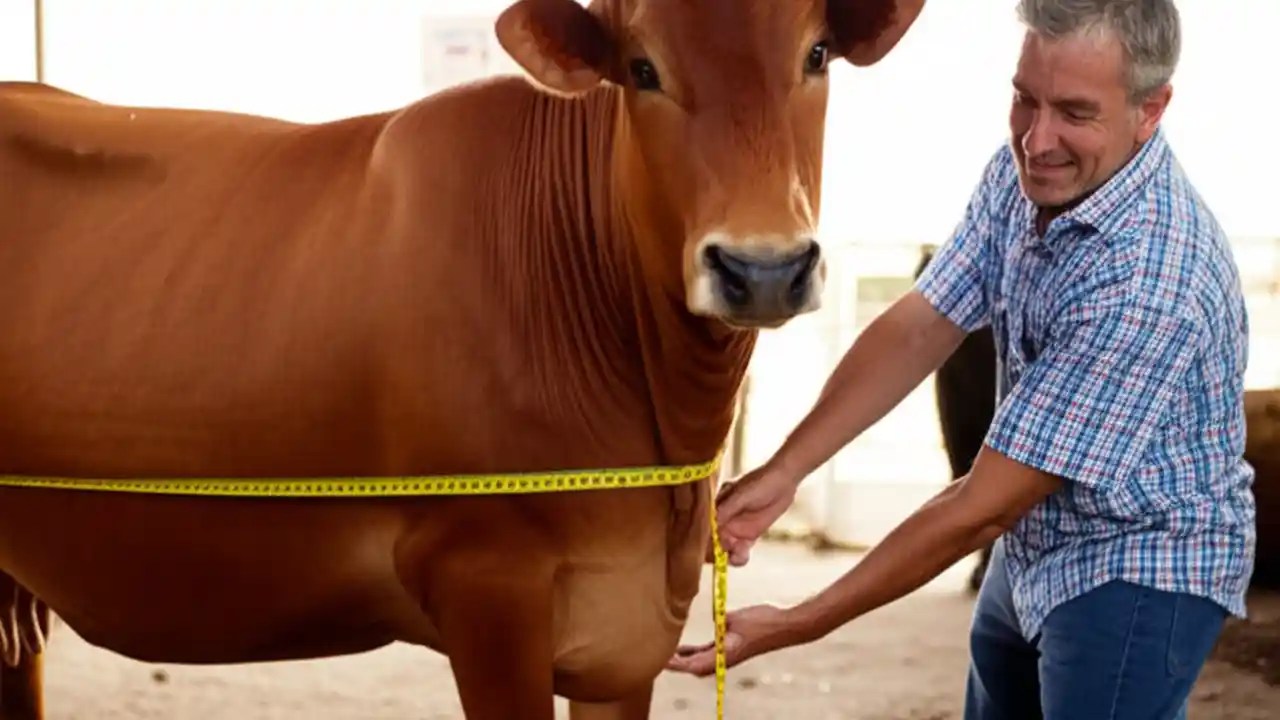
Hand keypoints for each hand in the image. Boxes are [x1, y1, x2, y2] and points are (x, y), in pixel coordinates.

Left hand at [665, 604, 797, 676]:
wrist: (783, 626)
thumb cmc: (761, 622)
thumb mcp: (735, 618)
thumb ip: (718, 620)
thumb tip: (710, 619)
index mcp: (724, 655)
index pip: (693, 664)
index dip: (675, 664)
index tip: (661, 661)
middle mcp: (724, 658)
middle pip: (693, 666)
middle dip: (676, 664)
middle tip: (656, 657)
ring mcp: (727, 654)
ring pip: (699, 661)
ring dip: (684, 659)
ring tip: (666, 654)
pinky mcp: (730, 647)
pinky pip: (707, 653)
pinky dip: (694, 652)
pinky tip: (685, 648)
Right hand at [715, 464, 797, 566]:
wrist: (783, 481)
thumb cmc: (760, 482)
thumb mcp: (741, 495)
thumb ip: (726, 509)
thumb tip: (711, 523)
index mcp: (717, 508)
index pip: (706, 527)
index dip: (706, 540)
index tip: (711, 549)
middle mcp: (724, 520)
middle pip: (713, 541)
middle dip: (717, 551)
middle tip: (727, 553)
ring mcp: (736, 528)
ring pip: (726, 549)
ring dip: (729, 556)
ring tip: (739, 554)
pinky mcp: (749, 534)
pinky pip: (741, 550)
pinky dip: (740, 556)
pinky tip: (744, 554)